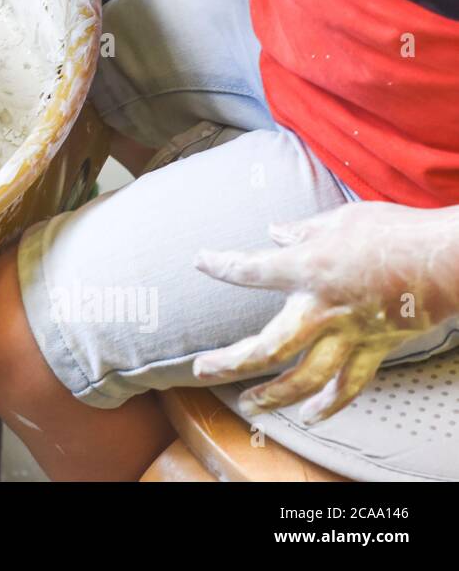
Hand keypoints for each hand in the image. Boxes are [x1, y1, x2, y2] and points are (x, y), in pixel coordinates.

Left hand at [192, 202, 458, 422]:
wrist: (448, 257)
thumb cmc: (395, 230)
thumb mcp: (341, 219)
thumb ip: (303, 231)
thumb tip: (275, 231)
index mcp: (308, 269)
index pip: (252, 270)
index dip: (222, 265)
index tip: (200, 260)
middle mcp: (322, 308)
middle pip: (267, 347)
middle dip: (231, 362)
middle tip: (202, 369)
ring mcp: (350, 333)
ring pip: (305, 377)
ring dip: (274, 396)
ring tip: (250, 405)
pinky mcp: (376, 347)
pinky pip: (350, 384)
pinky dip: (331, 402)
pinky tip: (311, 415)